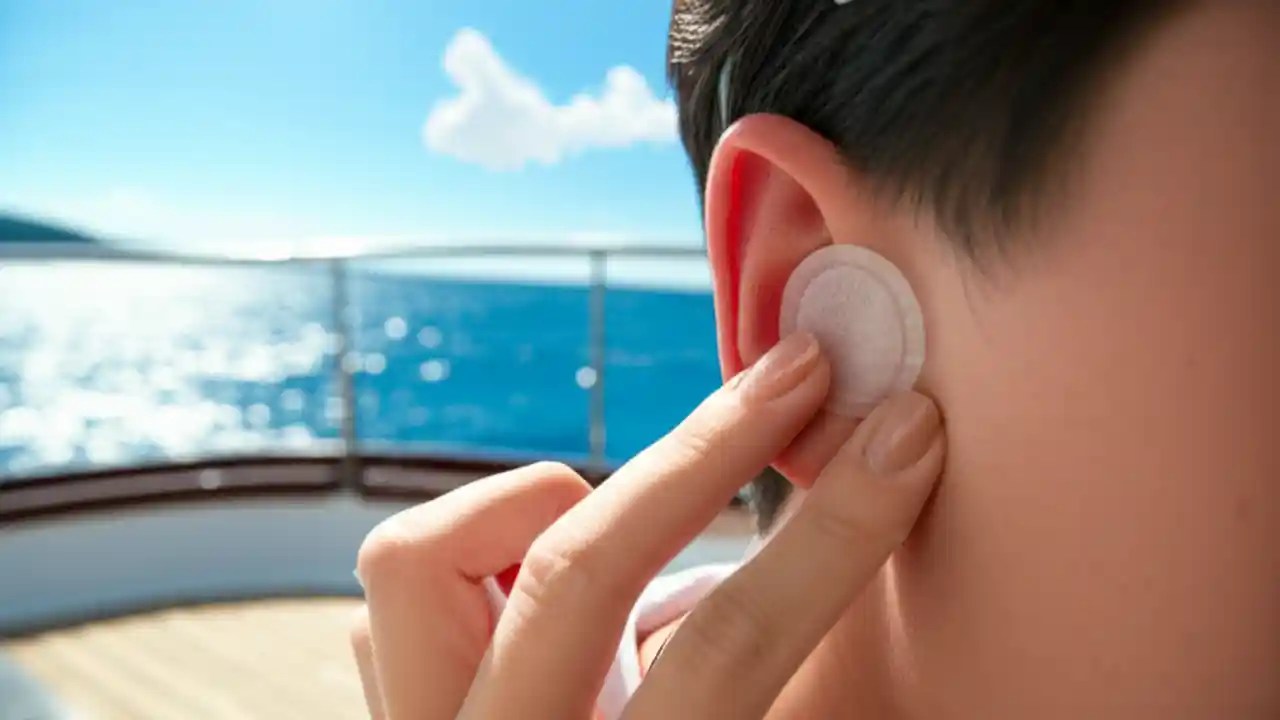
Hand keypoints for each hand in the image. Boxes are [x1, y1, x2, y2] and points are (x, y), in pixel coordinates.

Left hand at [350, 332, 944, 718]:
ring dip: (544, 502)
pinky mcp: (392, 713)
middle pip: (574, 571)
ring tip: (634, 510)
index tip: (905, 440)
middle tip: (798, 371)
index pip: (724, 655)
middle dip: (704, 451)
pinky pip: (403, 590)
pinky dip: (488, 547)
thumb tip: (848, 559)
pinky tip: (550, 577)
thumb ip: (767, 686)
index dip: (827, 537)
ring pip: (417, 553)